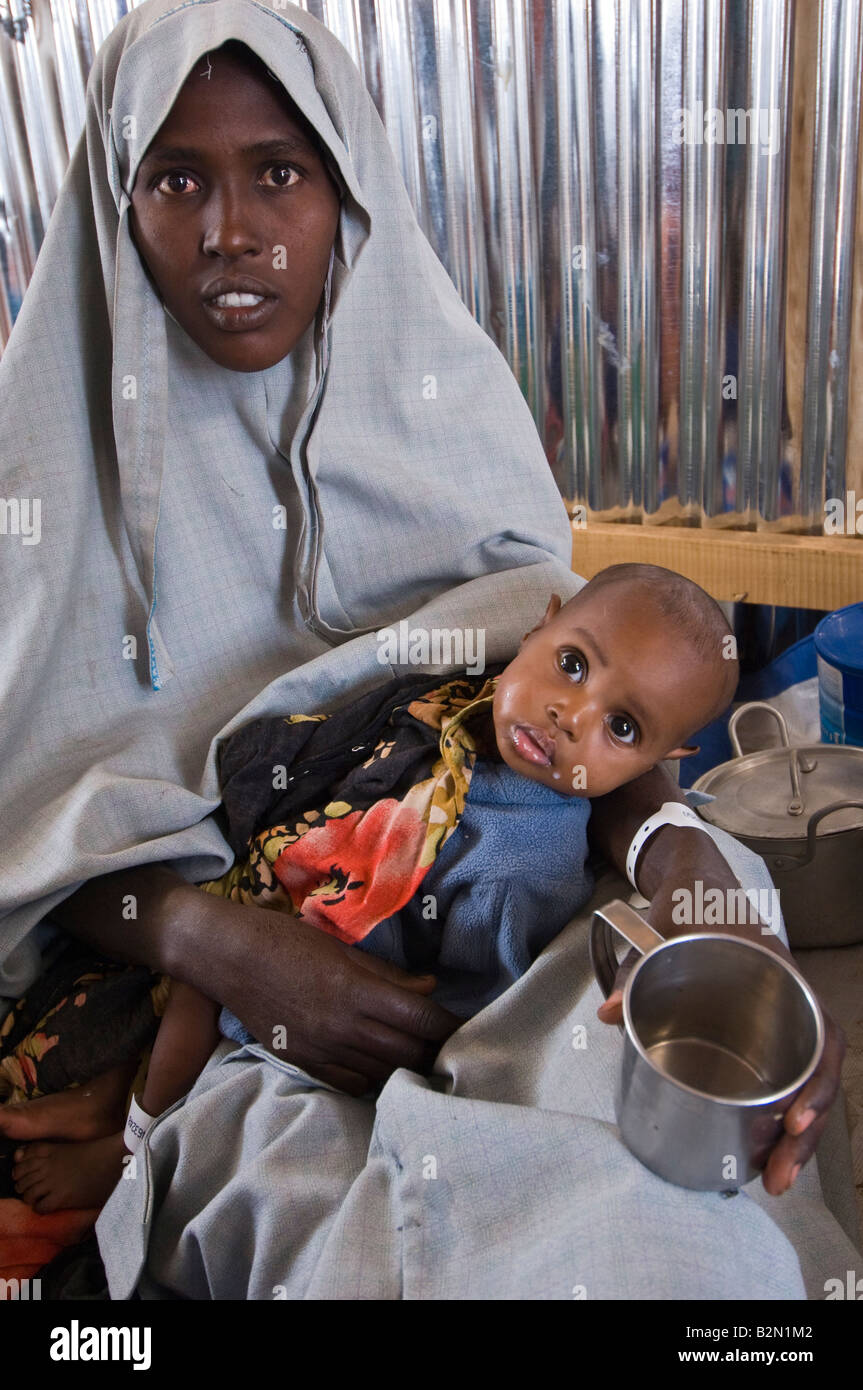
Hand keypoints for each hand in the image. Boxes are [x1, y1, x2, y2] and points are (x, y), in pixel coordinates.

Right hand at [214, 902, 459, 1096]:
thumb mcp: (340, 948)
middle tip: (453, 1049)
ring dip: (407, 1070)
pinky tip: (383, 1071)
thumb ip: (387, 973)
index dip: (448, 1026)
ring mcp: (321, 1049)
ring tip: (424, 1064)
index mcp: (355, 990)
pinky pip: (349, 1083)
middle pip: (407, 1052)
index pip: (419, 1018)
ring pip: (381, 1074)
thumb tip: (430, 987)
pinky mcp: (302, 1062)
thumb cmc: (285, 941)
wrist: (228, 957)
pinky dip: (373, 1080)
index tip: (467, 1027)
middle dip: (434, 1052)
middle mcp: (341, 1025)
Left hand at [595, 878, 845, 1195]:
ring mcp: (775, 1020)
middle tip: (781, 1176)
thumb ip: (636, 968)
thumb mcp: (664, 927)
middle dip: (804, 1133)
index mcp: (780, 975)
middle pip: (816, 1075)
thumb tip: (607, 1013)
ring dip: (792, 1136)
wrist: (693, 881)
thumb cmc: (690, 903)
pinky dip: (770, 1115)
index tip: (796, 1118)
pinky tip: (758, 1149)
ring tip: (773, 1179)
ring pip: (799, 1085)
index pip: (823, 1035)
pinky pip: (776, 1078)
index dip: (817, 1082)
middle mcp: (789, 1002)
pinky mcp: (755, 1034)